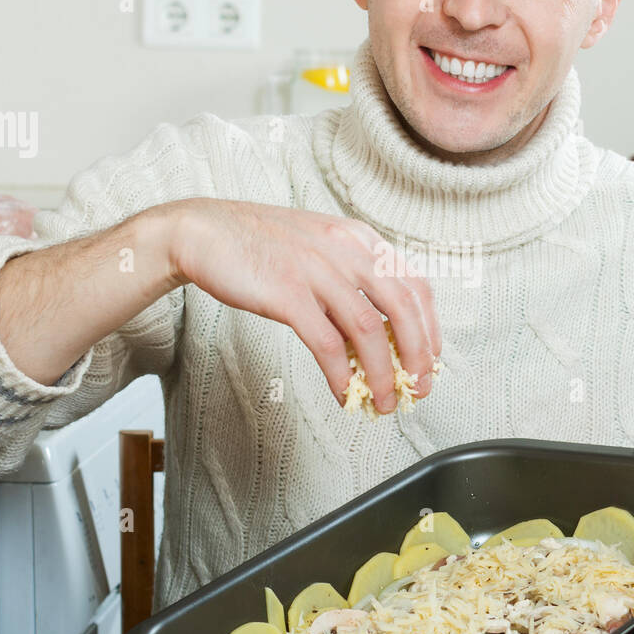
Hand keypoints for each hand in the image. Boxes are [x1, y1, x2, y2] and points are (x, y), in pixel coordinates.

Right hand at [171, 199, 441, 411]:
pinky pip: (327, 344)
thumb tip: (378, 333)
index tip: (430, 361)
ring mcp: (318, 270)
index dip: (430, 328)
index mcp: (360, 238)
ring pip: (370, 331)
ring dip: (381, 375)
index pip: (416, 285)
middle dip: (416, 356)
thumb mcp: (319, 249)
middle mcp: (347, 249)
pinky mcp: (288, 294)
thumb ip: (351, 279)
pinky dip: (341, 375)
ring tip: (382, 402)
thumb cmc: (259, 245)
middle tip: (416, 388)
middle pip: (403, 309)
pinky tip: (343, 394)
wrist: (203, 231)